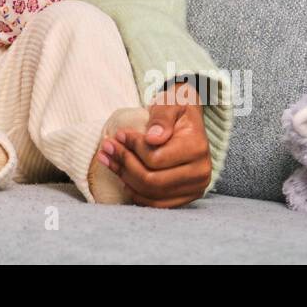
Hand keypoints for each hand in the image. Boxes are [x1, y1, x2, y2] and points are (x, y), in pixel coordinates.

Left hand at [102, 80, 211, 206]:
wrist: (189, 121)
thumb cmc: (177, 109)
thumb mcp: (170, 102)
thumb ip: (161, 117)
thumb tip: (152, 138)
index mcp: (197, 148)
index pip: (156, 159)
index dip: (133, 147)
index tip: (119, 134)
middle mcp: (200, 173)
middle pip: (152, 180)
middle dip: (125, 164)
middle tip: (107, 147)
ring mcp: (194, 188)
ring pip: (151, 194)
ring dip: (125, 177)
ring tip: (107, 159)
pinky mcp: (185, 197)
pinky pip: (156, 204)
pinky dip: (136, 192)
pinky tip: (122, 176)